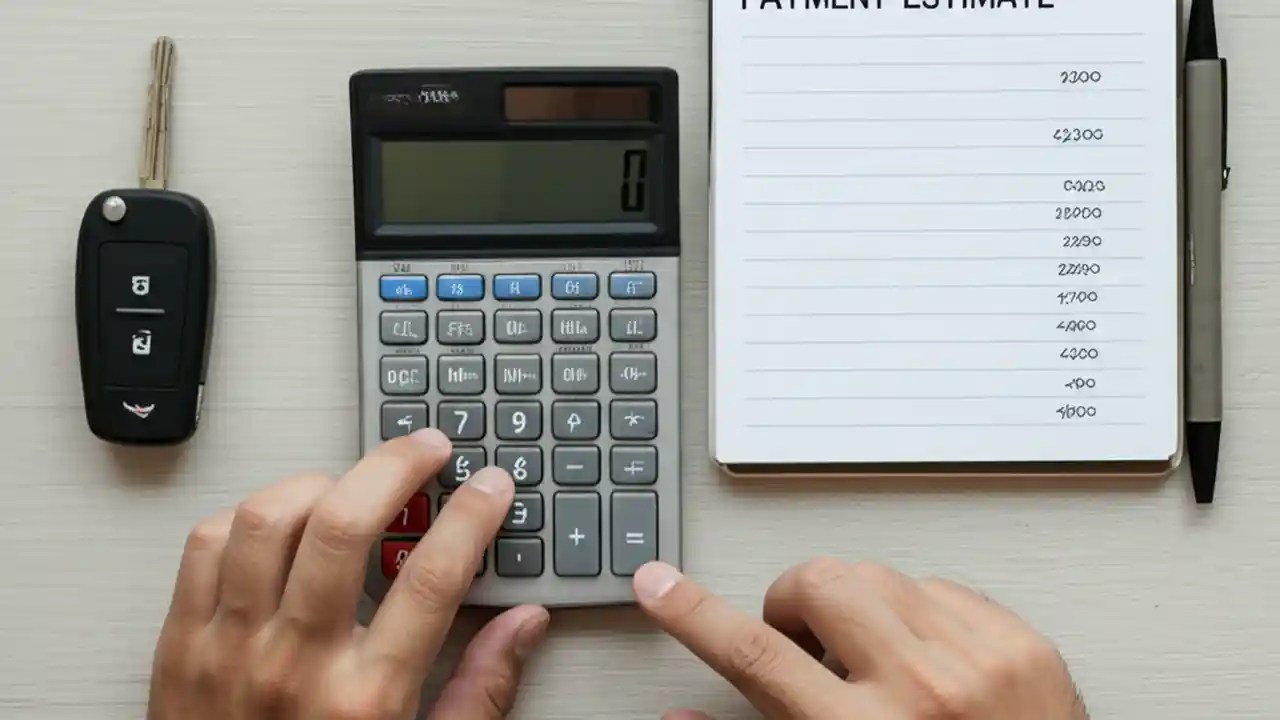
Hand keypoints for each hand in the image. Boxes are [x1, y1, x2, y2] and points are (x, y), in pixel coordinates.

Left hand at [147, 429, 549, 718]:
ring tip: (350, 485)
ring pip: (268, 520)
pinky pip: (206, 545)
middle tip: (426, 450)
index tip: (489, 487)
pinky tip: (283, 523)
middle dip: (396, 467)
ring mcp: (229, 649)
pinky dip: (248, 515)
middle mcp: (295, 664)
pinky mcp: (179, 643)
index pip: (432, 578)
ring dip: (319, 484)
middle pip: (345, 526)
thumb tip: (523, 625)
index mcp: (366, 699)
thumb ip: (479, 691)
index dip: (471, 517)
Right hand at [634, 558, 1085, 719]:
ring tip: (876, 664)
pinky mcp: (1024, 644)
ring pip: (877, 576)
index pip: (755, 657)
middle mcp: (922, 692)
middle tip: (807, 647)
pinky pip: (941, 587)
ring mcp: (980, 659)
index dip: (694, 615)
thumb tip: (676, 719)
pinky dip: (920, 616)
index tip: (658, 584)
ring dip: (859, 610)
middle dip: (796, 606)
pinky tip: (928, 663)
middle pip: (819, 587)